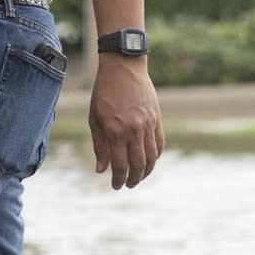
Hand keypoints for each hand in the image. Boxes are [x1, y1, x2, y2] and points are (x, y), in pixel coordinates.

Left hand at [87, 57, 162, 189]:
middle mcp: (133, 130)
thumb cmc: (104, 93)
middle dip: (133, 180)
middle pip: (138, 165)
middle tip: (128, 185)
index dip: (118, 180)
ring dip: (146, 171)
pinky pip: (159, 144)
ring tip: (139, 177)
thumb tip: (101, 171)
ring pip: (151, 158)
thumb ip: (99, 146)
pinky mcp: (157, 119)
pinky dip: (155, 156)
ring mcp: (147, 125)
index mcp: (115, 131)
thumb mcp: (95, 119)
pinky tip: (148, 160)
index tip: (116, 186)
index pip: (120, 165)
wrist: (124, 68)